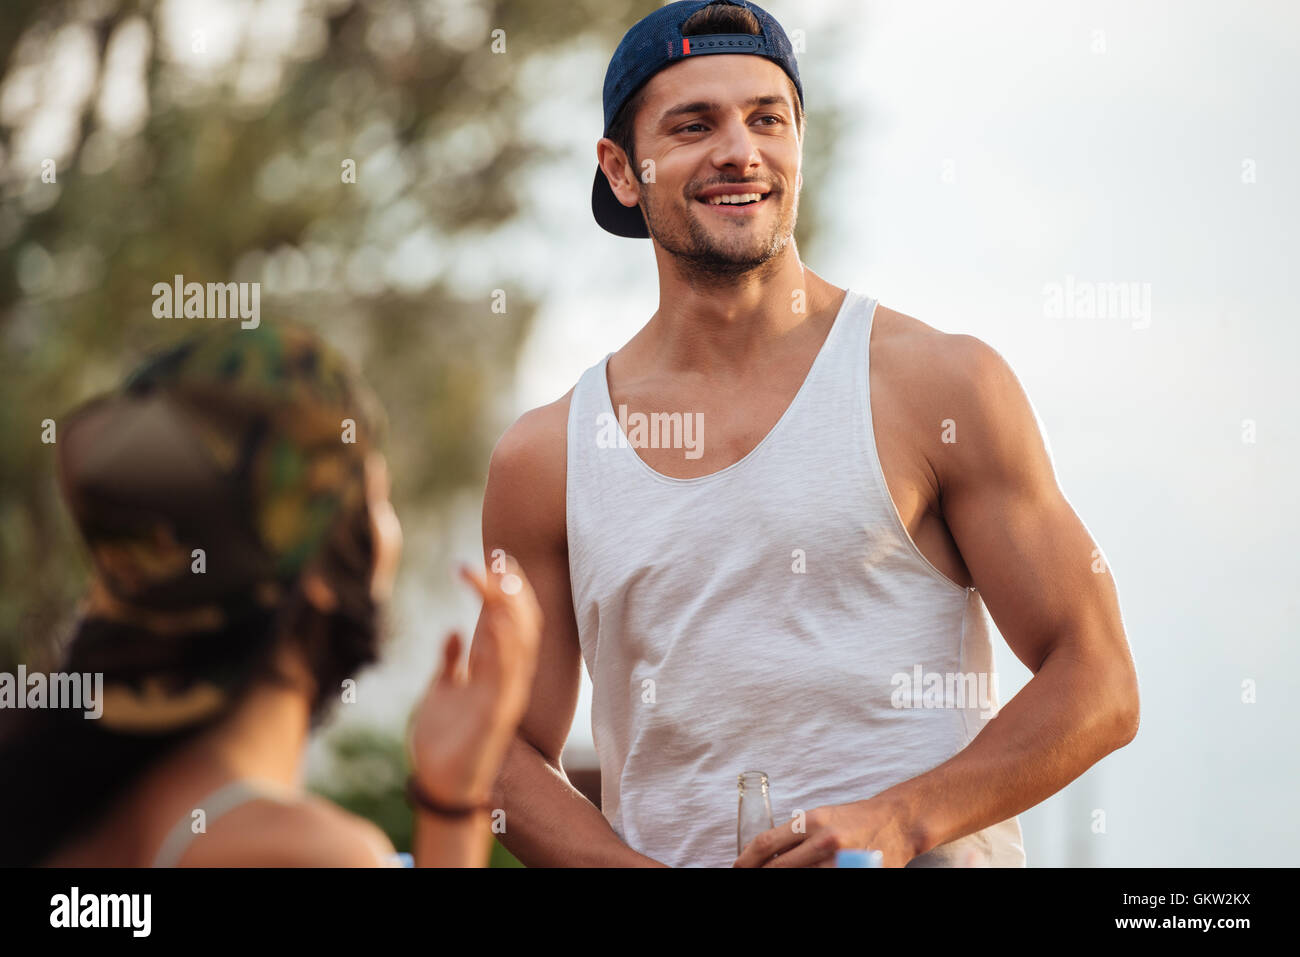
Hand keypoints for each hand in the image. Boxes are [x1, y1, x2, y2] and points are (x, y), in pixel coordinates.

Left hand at [408, 555, 542, 807]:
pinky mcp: (496, 713)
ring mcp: (505, 696)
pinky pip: (507, 673)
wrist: (438, 785)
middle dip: (512, 590)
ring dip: (510, 609)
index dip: (506, 589)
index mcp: (493, 673)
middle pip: (520, 625)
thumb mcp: (441, 692)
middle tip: (497, 557)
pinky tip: (494, 618)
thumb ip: (450, 662)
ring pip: (519, 644)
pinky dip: (504, 645)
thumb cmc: (442, 742)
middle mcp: (506, 680)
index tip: (495, 559)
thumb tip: (452, 632)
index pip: (509, 621)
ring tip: (499, 577)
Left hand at [733, 796, 917, 867]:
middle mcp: (824, 841)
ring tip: (774, 877)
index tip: (737, 867)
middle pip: (778, 868)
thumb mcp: (820, 816)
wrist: (896, 822)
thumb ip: (794, 835)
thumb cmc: (855, 819)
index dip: (746, 859)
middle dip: (761, 875)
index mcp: (812, 821)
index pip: (767, 843)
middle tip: (751, 877)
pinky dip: (808, 882)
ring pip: (799, 878)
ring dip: (783, 879)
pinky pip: (822, 882)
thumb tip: (764, 855)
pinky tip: (804, 877)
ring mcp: (840, 862)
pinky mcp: (854, 873)